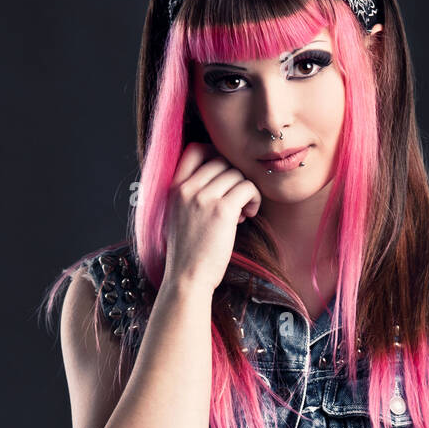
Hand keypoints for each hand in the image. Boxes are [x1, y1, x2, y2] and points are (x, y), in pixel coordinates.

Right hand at [163, 141, 261, 295]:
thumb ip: (190, 196)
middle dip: (233, 178)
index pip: (195, 149)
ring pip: (236, 174)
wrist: (187, 279)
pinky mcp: (222, 211)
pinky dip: (254, 199)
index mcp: (174, 188)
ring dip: (245, 191)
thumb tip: (218, 178)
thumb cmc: (187, 253)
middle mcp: (187, 188)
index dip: (215, 155)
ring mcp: (204, 198)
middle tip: (235, 202)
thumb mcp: (178, 217)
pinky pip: (247, 188)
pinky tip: (248, 216)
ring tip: (242, 213)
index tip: (224, 176)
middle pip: (221, 160)